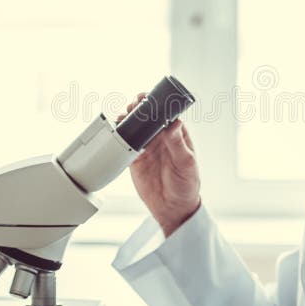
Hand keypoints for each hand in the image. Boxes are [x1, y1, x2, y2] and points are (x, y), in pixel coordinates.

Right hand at [116, 93, 200, 236]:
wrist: (172, 207)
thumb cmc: (186, 185)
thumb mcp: (186, 163)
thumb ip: (178, 144)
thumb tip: (173, 123)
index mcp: (176, 134)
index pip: (166, 112)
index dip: (157, 103)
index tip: (149, 98)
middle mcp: (161, 137)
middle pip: (148, 116)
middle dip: (139, 107)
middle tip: (133, 105)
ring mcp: (148, 146)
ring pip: (135, 126)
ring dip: (128, 118)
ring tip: (124, 116)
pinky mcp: (135, 157)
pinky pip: (126, 142)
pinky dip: (120, 135)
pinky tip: (117, 130)